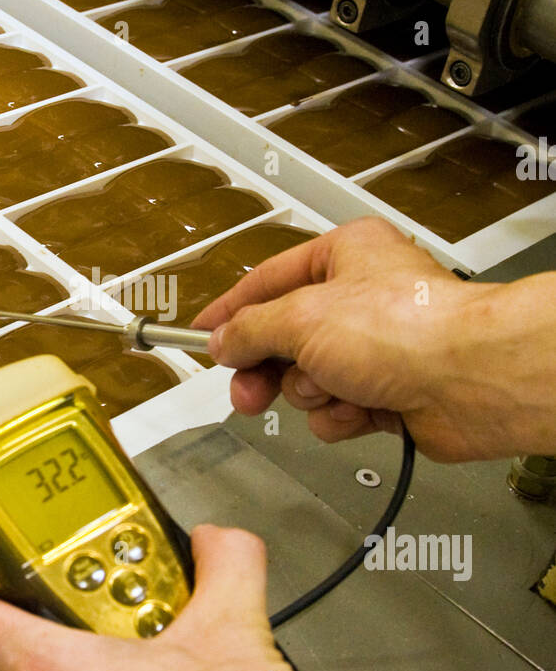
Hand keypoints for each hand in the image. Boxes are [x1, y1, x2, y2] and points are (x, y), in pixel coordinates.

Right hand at [194, 216, 551, 462]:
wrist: (469, 380)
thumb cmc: (407, 328)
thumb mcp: (301, 318)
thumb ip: (250, 330)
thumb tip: (224, 341)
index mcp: (344, 255)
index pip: (266, 282)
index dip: (229, 312)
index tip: (201, 335)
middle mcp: (361, 297)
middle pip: (285, 338)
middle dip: (268, 369)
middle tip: (247, 390)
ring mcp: (376, 348)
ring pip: (309, 381)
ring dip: (313, 393)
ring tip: (334, 388)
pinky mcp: (388, 392)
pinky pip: (337, 410)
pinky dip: (342, 415)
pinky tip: (362, 408)